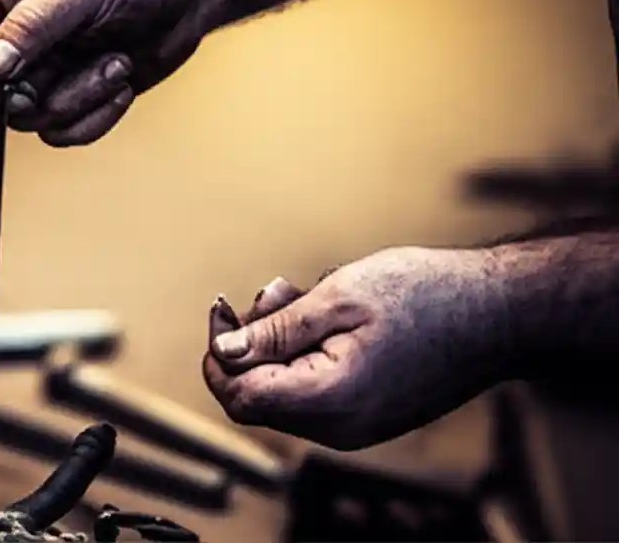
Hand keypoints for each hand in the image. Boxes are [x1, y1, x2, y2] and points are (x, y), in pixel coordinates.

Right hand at [0, 0, 201, 146]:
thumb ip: (32, 24)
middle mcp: (17, 32)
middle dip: (21, 96)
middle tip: (51, 88)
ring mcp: (45, 66)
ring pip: (27, 116)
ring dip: (73, 100)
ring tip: (116, 64)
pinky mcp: (76, 93)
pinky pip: (62, 130)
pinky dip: (94, 117)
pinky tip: (123, 82)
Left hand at [203, 247, 511, 450]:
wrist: (499, 312)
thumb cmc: (426, 296)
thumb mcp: (337, 298)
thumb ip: (274, 329)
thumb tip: (225, 350)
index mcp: (329, 398)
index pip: (239, 395)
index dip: (220, 354)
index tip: (225, 310)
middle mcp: (339, 426)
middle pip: (256, 396)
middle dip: (251, 342)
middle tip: (274, 293)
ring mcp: (355, 426)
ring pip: (283, 391)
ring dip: (278, 342)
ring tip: (302, 292)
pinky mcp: (367, 415)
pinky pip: (313, 391)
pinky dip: (304, 353)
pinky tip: (325, 314)